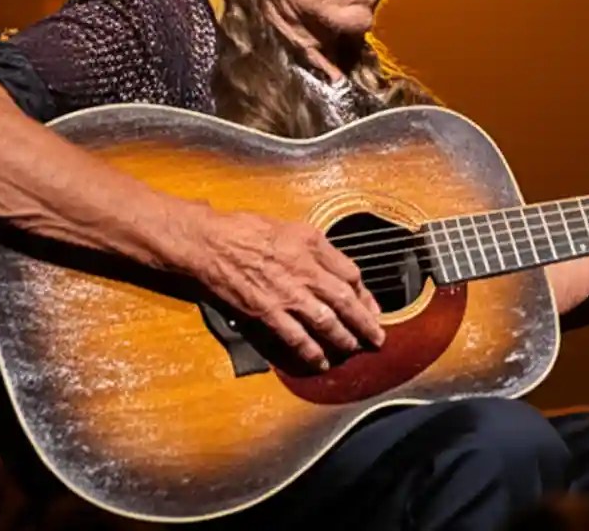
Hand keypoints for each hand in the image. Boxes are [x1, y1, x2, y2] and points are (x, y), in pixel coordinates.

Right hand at [185, 210, 384, 370]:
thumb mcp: (291, 227)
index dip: (365, 294)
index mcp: (312, 246)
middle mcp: (304, 271)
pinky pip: (295, 337)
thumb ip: (318, 248)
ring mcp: (287, 294)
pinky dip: (311, 352)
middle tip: (377, 338)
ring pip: (326, 322)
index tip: (372, 307)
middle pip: (345, 301)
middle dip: (365, 323)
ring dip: (343, 339)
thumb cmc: (246, 230)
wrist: (210, 243)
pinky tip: (320, 361)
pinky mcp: (267, 312)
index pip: (350, 273)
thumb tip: (340, 269)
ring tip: (353, 349)